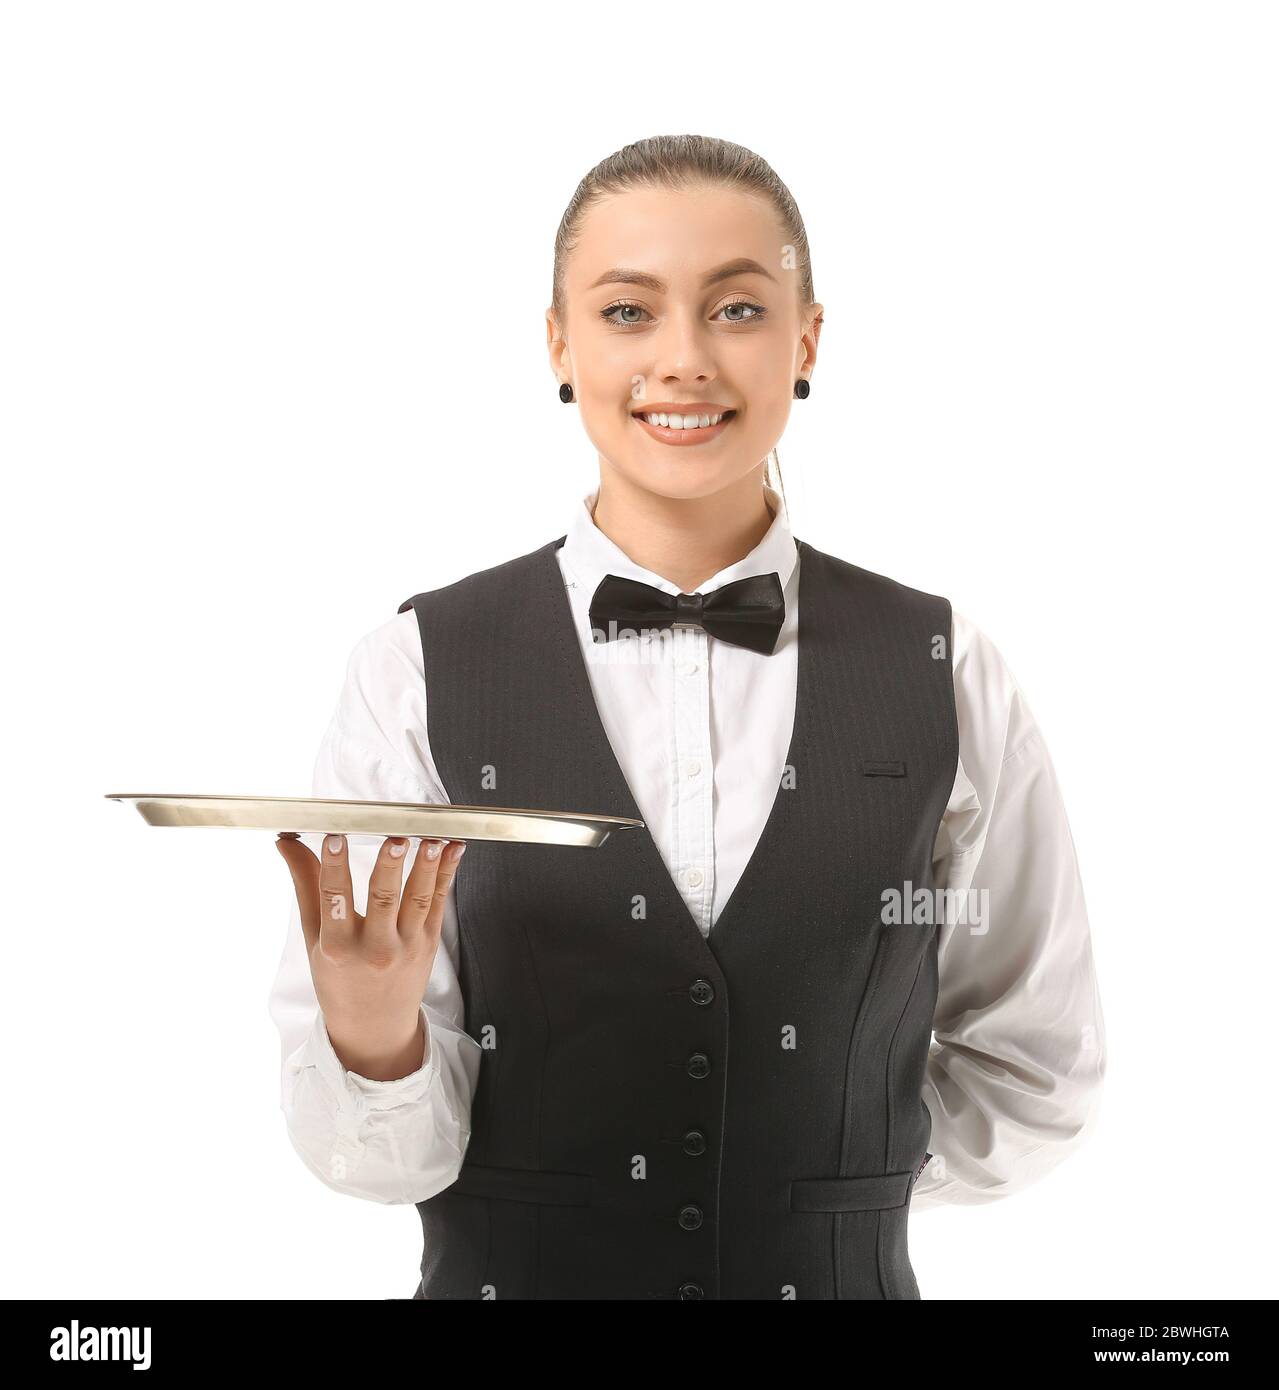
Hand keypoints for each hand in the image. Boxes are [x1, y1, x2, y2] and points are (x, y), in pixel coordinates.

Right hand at [275, 832, 466, 1079]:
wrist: (374, 1028)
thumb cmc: (338, 980)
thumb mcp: (314, 939)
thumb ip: (306, 885)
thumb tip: (286, 842)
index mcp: (338, 948)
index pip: (334, 899)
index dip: (334, 866)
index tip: (335, 837)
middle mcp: (374, 949)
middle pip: (383, 898)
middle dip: (389, 865)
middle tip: (395, 836)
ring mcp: (406, 947)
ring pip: (417, 899)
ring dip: (426, 866)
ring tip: (431, 839)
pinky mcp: (429, 944)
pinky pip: (438, 903)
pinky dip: (445, 874)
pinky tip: (451, 850)